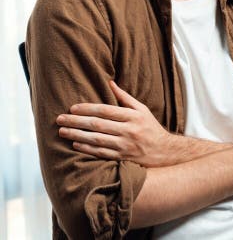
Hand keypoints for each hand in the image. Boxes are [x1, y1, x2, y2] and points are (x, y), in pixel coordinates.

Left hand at [56, 81, 177, 166]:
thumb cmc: (150, 127)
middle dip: (77, 121)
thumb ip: (124, 97)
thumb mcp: (142, 109)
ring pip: (96, 140)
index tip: (73, 108)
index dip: (88, 108)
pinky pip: (101, 153)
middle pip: (98, 125)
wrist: (164, 151)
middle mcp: (129, 130)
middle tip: (60, 119)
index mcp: (134, 116)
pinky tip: (75, 144)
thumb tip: (109, 83)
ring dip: (77, 135)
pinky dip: (87, 149)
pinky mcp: (122, 157)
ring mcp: (125, 145)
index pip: (106, 110)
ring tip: (62, 131)